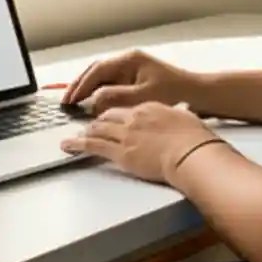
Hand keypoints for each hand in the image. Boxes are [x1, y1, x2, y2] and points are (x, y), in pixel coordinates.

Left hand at [60, 102, 223, 183]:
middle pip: (107, 116)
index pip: (125, 108)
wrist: (191, 153)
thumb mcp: (186, 118)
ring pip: (97, 129)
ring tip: (73, 137)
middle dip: (95, 121)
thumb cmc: (194, 139)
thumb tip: (183, 111)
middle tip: (87, 127)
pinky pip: (93, 146)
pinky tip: (67, 146)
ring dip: (83, 132)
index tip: (110, 118)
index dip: (115, 114)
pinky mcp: (121, 152)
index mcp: (149, 108)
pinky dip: (77, 145)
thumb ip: (179, 115)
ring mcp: (125, 134)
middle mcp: (133, 118)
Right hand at [61, 49, 199, 114]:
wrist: (195, 93)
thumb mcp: (143, 96)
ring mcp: (130, 68)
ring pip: (101, 76)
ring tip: (74, 103)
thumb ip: (116, 97)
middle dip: (79, 85)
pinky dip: (98, 91)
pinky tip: (93, 103)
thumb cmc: (174, 93)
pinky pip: (110, 82)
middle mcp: (127, 60)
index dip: (82, 86)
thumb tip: (93, 101)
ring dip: (87, 88)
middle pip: (95, 71)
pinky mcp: (134, 78)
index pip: (98, 70)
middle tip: (66, 102)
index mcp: (129, 60)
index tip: (70, 100)